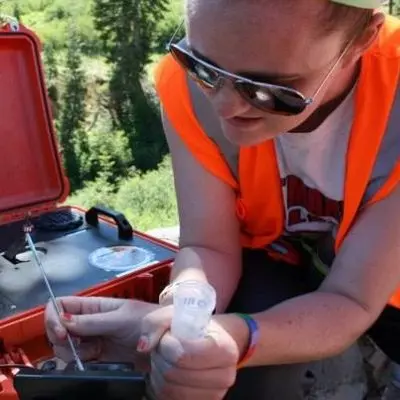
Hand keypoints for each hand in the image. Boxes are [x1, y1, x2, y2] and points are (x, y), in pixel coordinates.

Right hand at [44, 296, 158, 369]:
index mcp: (93, 305)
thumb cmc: (146, 321)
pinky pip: (76, 359)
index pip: (61, 304)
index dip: (54, 317)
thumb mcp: (120, 318)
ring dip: (72, 352)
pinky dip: (79, 362)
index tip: (62, 333)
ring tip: (93, 352)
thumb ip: (92, 321)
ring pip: (64, 345)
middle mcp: (88, 320)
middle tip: (77, 345)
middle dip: (61, 338)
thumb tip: (63, 320)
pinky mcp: (96, 355)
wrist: (164, 341)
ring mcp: (91, 338)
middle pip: (58, 327)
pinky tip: (94, 359)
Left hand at [138, 310, 247, 399]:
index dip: (168, 345)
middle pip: (173, 373)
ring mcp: (214, 394)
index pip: (185, 354)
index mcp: (225, 348)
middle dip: (161, 356)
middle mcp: (225, 375)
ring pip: (168, 389)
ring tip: (164, 357)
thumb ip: (157, 321)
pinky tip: (164, 371)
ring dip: (158, 371)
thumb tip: (144, 345)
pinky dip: (159, 386)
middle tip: (163, 345)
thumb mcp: (175, 312)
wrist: (204, 341)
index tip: (167, 336)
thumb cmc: (192, 326)